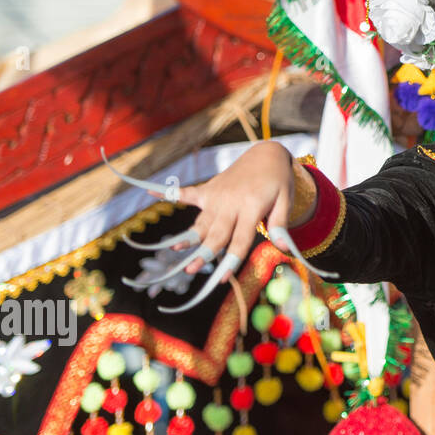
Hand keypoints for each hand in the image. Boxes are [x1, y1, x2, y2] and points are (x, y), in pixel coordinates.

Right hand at [106, 141, 334, 310]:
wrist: (267, 155)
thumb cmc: (278, 182)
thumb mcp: (286, 200)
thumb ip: (281, 224)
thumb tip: (285, 248)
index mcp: (251, 207)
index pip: (240, 240)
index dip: (231, 260)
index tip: (221, 279)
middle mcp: (231, 202)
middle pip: (216, 233)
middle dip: (204, 253)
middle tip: (190, 271)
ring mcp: (217, 195)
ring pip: (201, 222)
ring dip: (187, 237)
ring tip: (174, 250)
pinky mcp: (208, 190)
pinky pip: (186, 193)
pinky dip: (168, 193)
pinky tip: (148, 191)